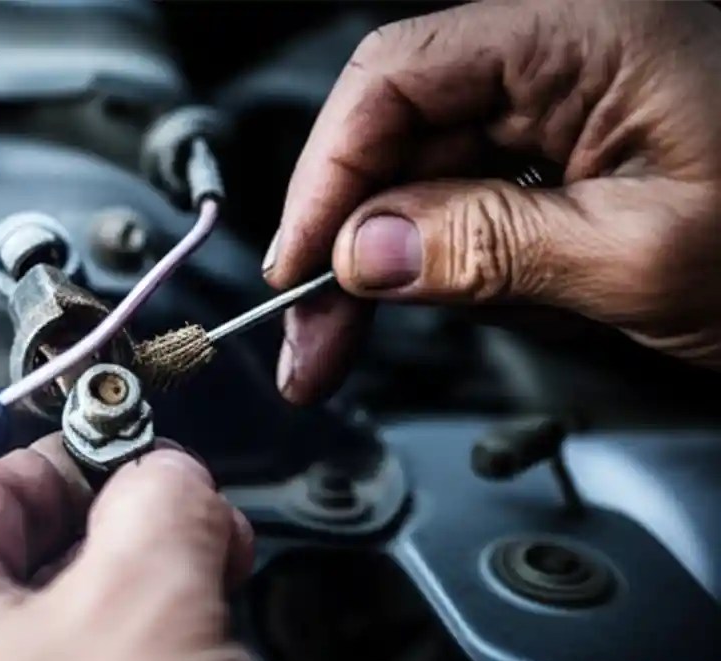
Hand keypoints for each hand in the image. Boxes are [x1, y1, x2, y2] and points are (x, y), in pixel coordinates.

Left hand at [0, 435, 264, 660]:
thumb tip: (169, 474)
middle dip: (131, 548)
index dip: (81, 462)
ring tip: (210, 634)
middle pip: (28, 569)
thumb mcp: (144, 603)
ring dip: (143, 623)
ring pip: (59, 645)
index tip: (151, 457)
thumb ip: (159, 504)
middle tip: (207, 543)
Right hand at [263, 0, 720, 402]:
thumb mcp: (644, 254)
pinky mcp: (574, 157)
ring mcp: (569, 107)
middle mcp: (567, 56)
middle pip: (400, 130)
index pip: (398, 78)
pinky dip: (436, 260)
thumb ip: (488, 247)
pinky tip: (420, 305)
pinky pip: (474, 199)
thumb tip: (364, 252)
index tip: (298, 266)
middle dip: (343, 235)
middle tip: (310, 335)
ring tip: (342, 343)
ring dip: (379, 259)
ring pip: (426, 172)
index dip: (327, 174)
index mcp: (587, 33)